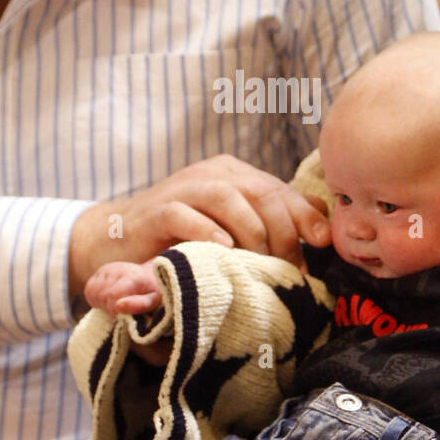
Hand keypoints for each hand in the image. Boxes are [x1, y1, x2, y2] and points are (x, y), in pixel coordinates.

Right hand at [68, 154, 330, 292]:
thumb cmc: (183, 237)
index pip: (278, 188)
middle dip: (282, 230)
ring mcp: (183, 188)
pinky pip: (185, 215)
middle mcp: (211, 174)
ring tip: (262, 261)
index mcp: (233, 174)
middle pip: (259, 191)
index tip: (321, 243)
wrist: (118, 239)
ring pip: (227, 198)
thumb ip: (272, 218)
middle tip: (290, 266)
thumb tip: (321, 219)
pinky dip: (208, 231)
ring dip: (251, 231)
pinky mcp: (157, 210)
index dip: (304, 214)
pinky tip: (224, 251)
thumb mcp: (232, 225)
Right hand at [85, 261, 162, 315]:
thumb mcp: (154, 301)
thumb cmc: (153, 292)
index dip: (115, 310)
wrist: (151, 276)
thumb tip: (118, 307)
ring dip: (102, 304)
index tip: (124, 314)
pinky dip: (95, 298)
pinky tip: (108, 298)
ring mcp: (107, 269)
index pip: (112, 296)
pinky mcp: (100, 271)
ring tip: (116, 303)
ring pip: (93, 293)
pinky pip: (88, 290)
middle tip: (122, 309)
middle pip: (102, 296)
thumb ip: (139, 305)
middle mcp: (117, 269)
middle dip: (109, 308)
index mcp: (132, 276)